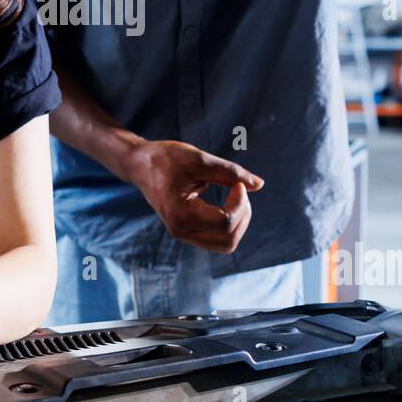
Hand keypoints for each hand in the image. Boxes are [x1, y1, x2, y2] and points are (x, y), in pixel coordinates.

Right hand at [121, 140, 263, 253]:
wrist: (141, 164)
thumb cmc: (167, 159)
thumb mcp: (199, 160)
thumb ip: (230, 172)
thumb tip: (259, 185)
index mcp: (181, 215)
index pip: (226, 223)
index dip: (240, 203)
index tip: (238, 182)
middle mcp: (181, 231)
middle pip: (229, 239)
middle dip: (243, 214)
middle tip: (240, 188)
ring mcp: (184, 234)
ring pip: (226, 243)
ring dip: (239, 222)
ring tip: (236, 196)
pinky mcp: (189, 231)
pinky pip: (219, 238)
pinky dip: (230, 222)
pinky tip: (228, 202)